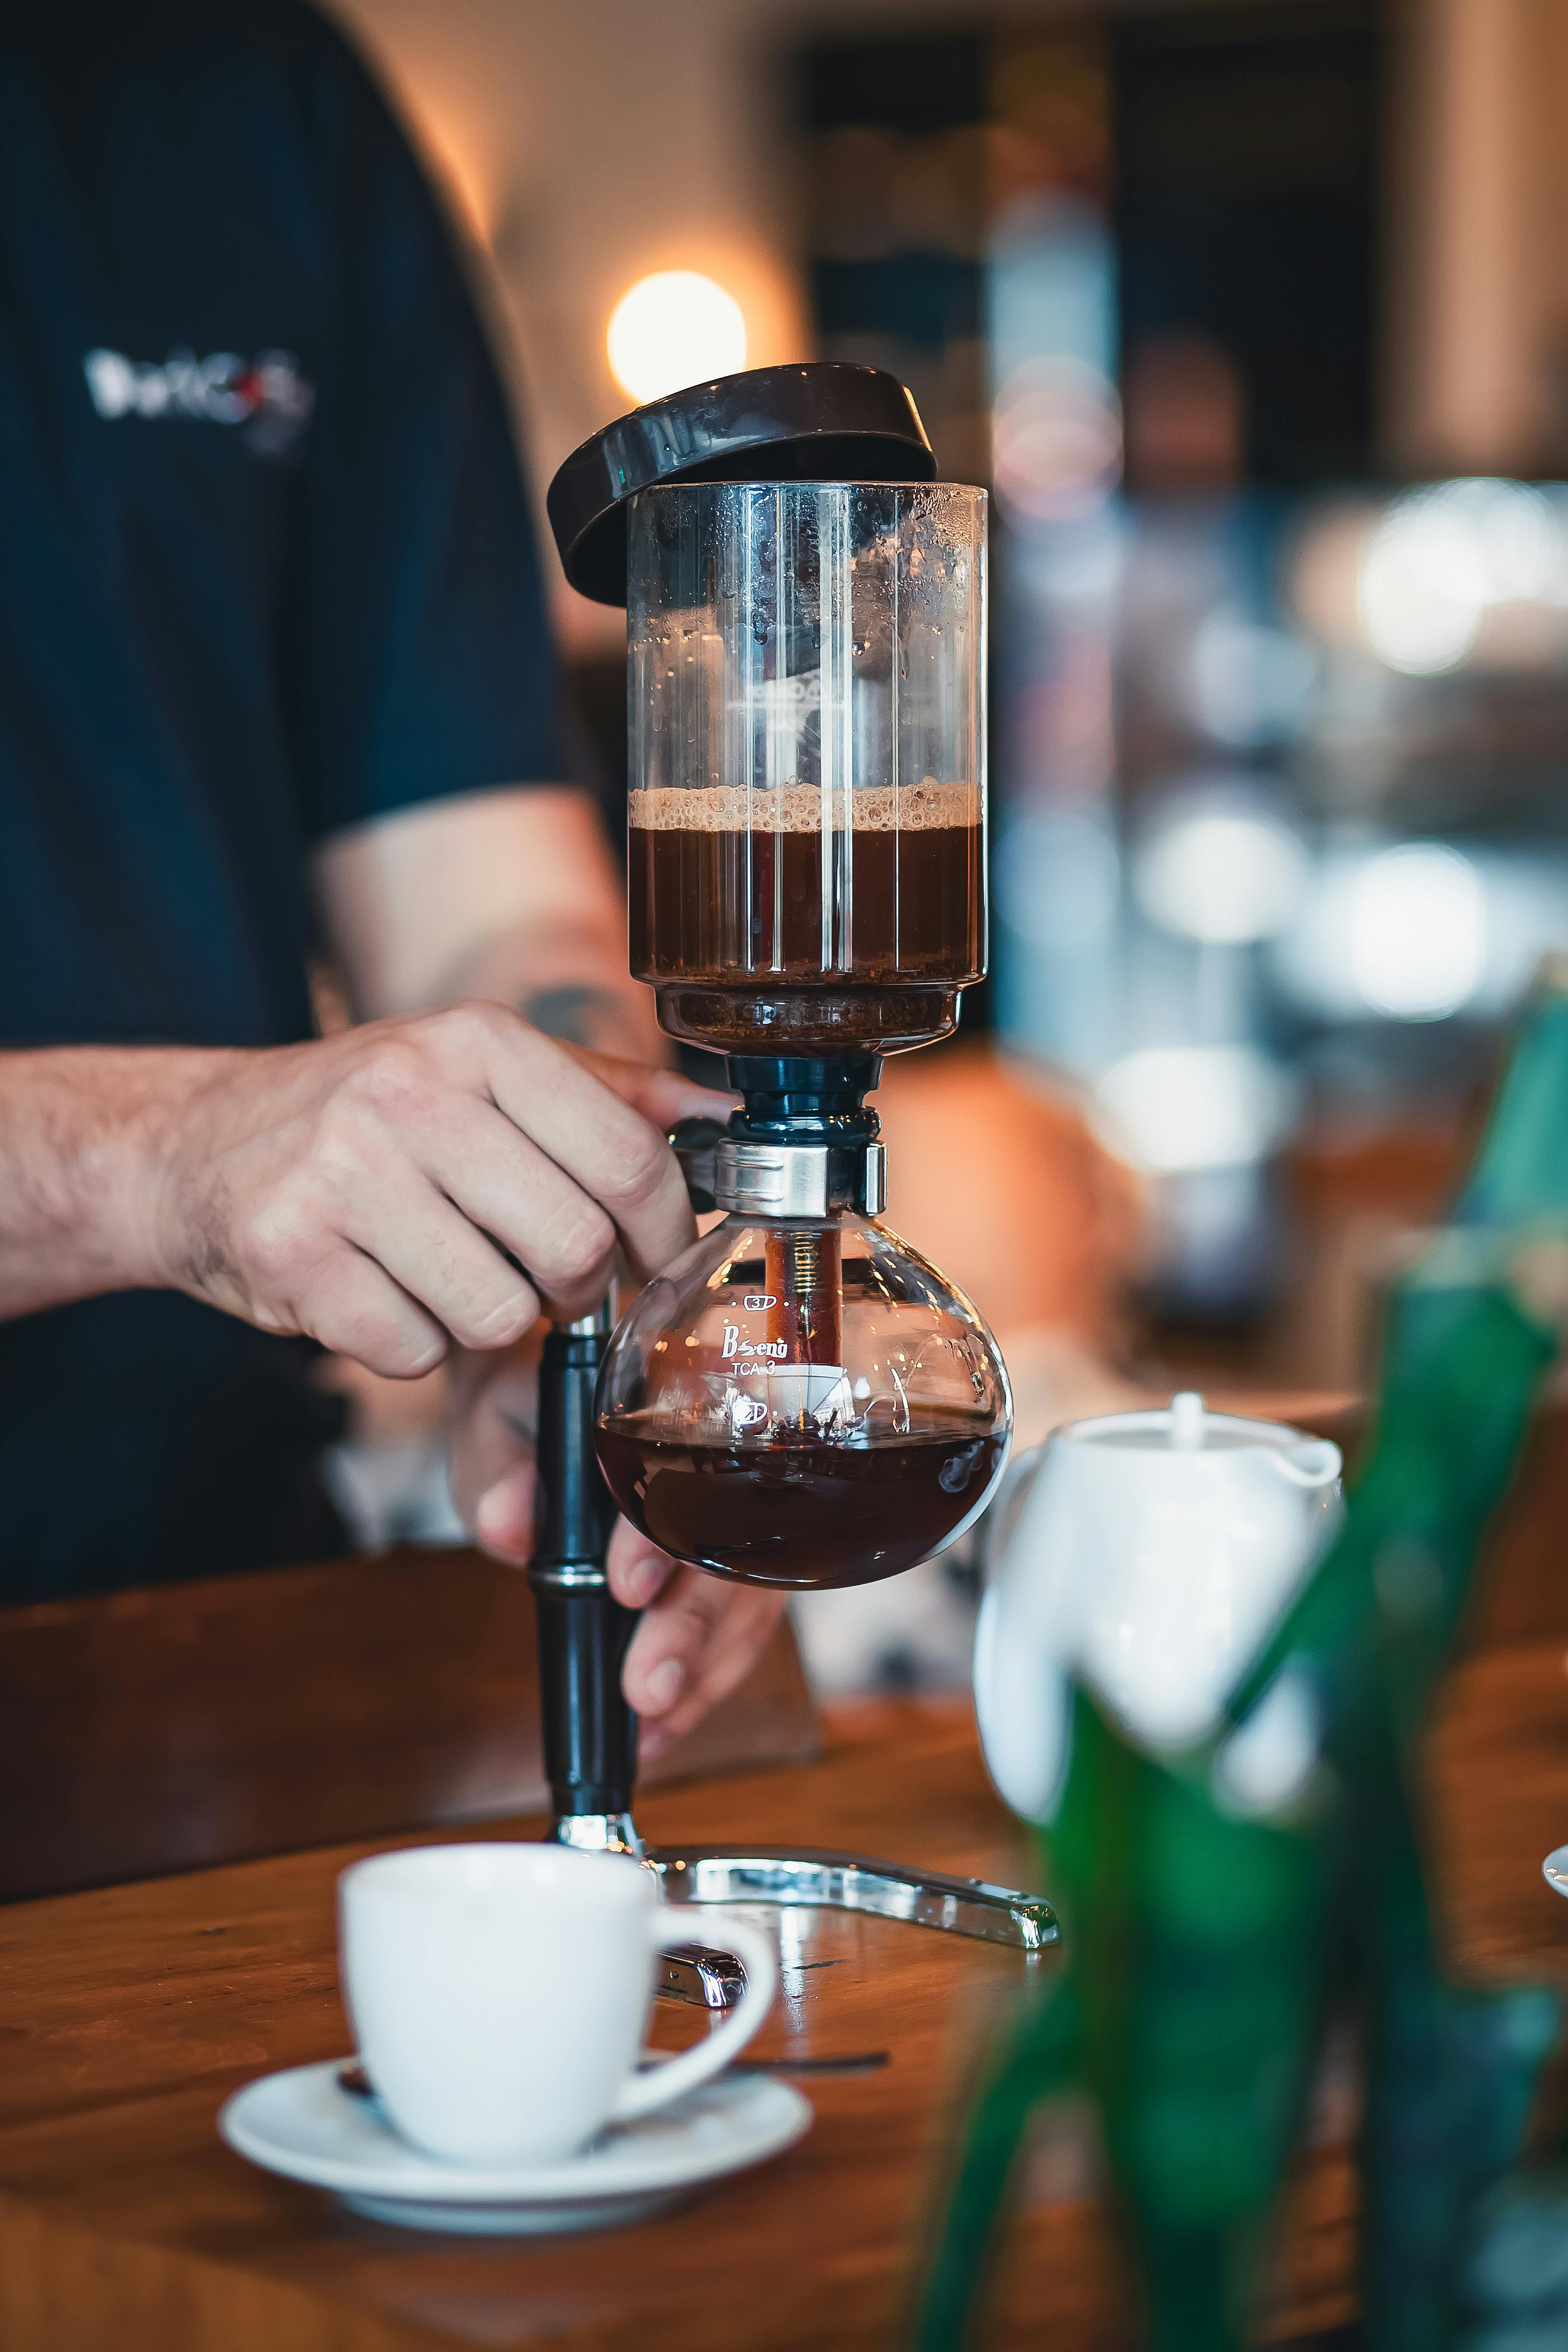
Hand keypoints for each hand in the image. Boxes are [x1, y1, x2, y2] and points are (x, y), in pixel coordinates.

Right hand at [143, 1007, 716, 1372]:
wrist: (191, 1146)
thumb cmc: (359, 1115)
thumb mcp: (480, 1070)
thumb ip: (607, 1094)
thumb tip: (726, 1117)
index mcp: (476, 1040)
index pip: (631, 1159)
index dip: (660, 1234)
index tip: (651, 1259)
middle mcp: (409, 1093)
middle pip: (574, 1247)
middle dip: (573, 1288)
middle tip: (539, 1277)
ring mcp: (343, 1173)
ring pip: (498, 1313)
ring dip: (483, 1320)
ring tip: (443, 1274)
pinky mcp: (292, 1254)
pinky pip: (414, 1351)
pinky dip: (411, 1345)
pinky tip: (381, 1293)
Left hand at [449, 1341, 789, 1756]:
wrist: (545, 1399)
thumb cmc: (526, 1409)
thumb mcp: (497, 1423)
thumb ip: (500, 1468)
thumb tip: (506, 1521)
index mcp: (674, 1406)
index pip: (691, 1473)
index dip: (661, 1537)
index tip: (626, 1587)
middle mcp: (730, 1455)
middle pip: (734, 1548)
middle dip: (690, 1626)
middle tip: (647, 1689)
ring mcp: (747, 1509)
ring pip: (753, 1596)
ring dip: (705, 1669)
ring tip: (653, 1723)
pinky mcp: (744, 1560)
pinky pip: (745, 1624)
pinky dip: (706, 1678)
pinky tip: (667, 1723)